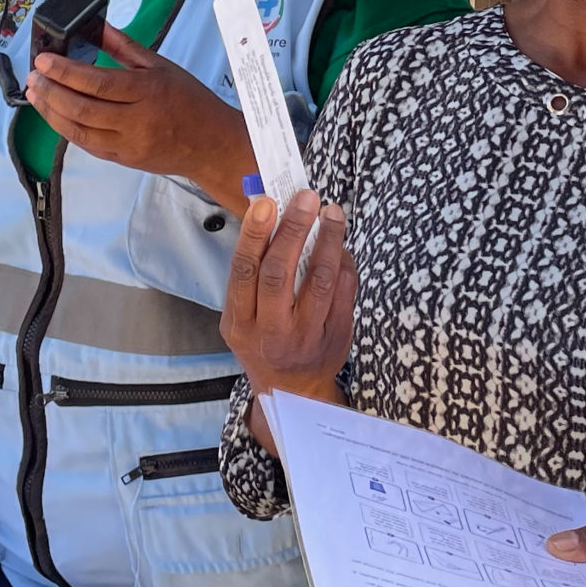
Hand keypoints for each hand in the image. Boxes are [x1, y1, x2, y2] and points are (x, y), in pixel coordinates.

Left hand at [27, 24, 253, 189]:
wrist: (212, 145)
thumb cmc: (190, 101)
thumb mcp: (162, 66)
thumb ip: (126, 47)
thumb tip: (97, 26)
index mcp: (148, 91)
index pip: (98, 82)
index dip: (66, 71)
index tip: (43, 60)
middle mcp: (136, 120)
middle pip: (82, 108)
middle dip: (51, 91)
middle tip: (34, 76)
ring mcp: (128, 144)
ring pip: (78, 130)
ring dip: (51, 112)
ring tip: (35, 94)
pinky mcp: (122, 160)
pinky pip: (87, 145)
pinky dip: (66, 129)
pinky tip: (55, 114)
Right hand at [221, 191, 354, 448]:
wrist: (293, 389)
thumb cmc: (262, 341)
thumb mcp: (241, 316)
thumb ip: (251, 274)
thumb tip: (267, 214)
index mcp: (241, 322)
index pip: (245, 272)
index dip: (255, 235)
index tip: (267, 202)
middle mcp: (272, 330)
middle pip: (281, 273)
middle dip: (294, 230)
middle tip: (306, 197)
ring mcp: (307, 335)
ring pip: (320, 279)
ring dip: (328, 240)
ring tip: (332, 212)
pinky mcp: (337, 335)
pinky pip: (344, 289)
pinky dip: (343, 262)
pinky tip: (340, 245)